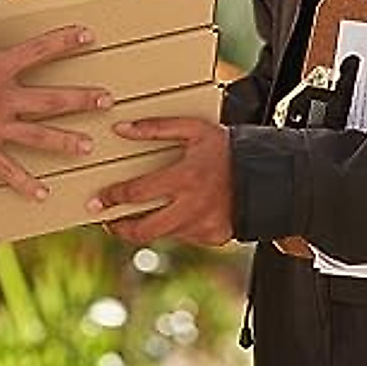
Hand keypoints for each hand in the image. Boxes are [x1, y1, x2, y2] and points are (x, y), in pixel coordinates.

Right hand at [0, 0, 111, 199]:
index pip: (38, 51)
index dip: (64, 41)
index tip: (89, 36)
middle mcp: (2, 100)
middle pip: (49, 100)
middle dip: (80, 99)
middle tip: (107, 100)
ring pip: (37, 137)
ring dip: (64, 141)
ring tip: (88, 147)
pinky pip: (6, 170)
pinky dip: (24, 183)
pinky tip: (41, 194)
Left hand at [87, 116, 232, 246]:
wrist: (268, 175)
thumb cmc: (228, 148)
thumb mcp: (194, 129)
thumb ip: (156, 128)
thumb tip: (122, 128)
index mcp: (184, 179)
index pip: (137, 193)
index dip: (113, 197)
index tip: (98, 199)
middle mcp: (191, 208)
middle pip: (145, 230)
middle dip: (120, 228)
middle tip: (107, 221)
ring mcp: (202, 226)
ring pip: (163, 235)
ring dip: (146, 227)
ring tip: (134, 216)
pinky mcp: (212, 238)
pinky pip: (184, 236)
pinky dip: (173, 226)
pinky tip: (172, 212)